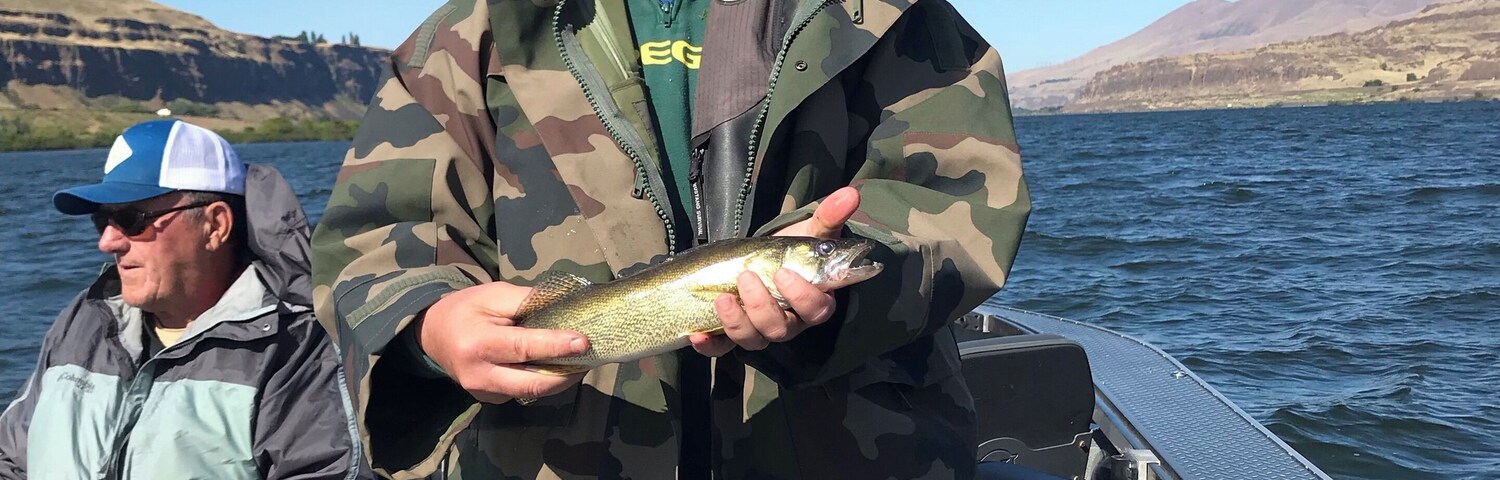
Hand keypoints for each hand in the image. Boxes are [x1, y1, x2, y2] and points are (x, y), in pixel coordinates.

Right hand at [418, 281, 589, 403]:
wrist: (434, 335)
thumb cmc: (466, 309)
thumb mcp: (493, 295)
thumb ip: (527, 300)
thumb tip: (564, 303)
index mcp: (478, 344)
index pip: (524, 349)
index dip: (556, 346)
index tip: (583, 341)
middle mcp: (480, 375)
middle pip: (533, 382)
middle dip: (567, 373)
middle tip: (590, 357)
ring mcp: (484, 392)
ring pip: (533, 391)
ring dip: (560, 379)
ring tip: (580, 361)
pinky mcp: (490, 399)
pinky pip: (524, 392)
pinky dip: (544, 381)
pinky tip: (556, 366)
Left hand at [691, 187, 859, 356]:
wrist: (761, 258)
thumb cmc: (792, 251)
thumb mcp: (811, 232)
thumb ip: (830, 216)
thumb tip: (850, 194)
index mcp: (813, 301)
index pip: (816, 309)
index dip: (802, 297)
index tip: (783, 272)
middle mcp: (789, 321)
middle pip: (781, 329)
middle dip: (762, 306)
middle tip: (747, 277)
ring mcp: (760, 331)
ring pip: (753, 340)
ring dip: (737, 322)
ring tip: (723, 298)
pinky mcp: (732, 335)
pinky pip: (721, 349)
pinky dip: (709, 346)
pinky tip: (695, 334)